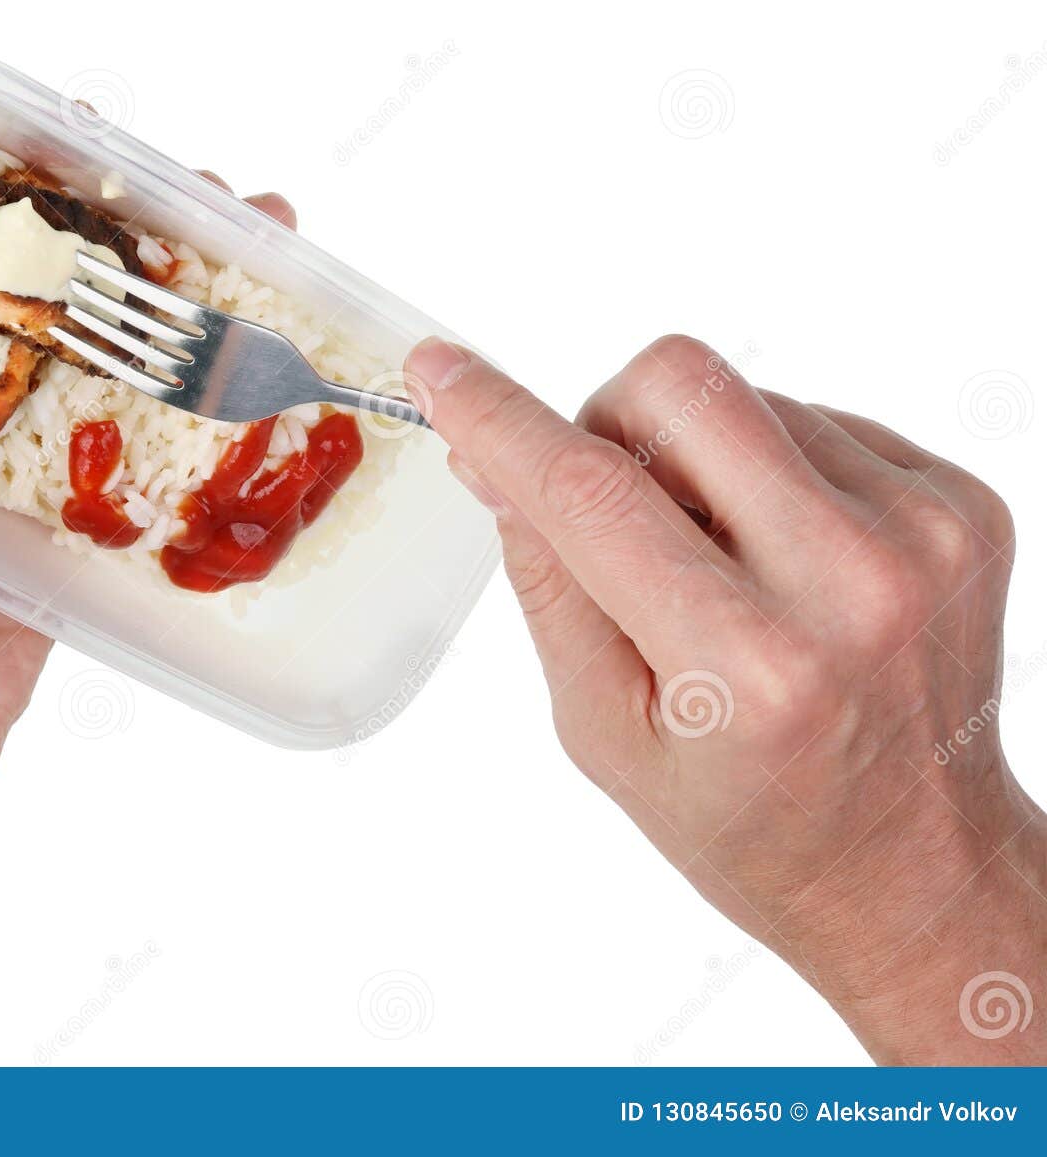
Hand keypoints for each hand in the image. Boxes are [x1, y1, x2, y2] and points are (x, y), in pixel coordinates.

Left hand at [0, 181, 297, 1064]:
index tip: (68, 138)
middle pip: (31, 311)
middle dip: (113, 249)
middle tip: (202, 198)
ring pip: (91, 388)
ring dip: (165, 328)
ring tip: (253, 268)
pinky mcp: (51, 561)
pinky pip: (122, 490)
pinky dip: (179, 446)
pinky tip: (247, 404)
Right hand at [407, 333, 1046, 1063]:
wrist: (911, 866)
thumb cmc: (747, 818)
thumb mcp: (604, 730)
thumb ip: (548, 583)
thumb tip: (492, 462)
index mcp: (749, 665)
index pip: (590, 496)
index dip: (499, 421)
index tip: (440, 368)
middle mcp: (853, 583)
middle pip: (681, 386)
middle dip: (611, 422)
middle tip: (613, 510)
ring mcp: (924, 534)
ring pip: (748, 398)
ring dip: (700, 463)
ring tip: (722, 571)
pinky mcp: (963, 505)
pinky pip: (817, 425)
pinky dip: (771, 476)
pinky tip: (783, 565)